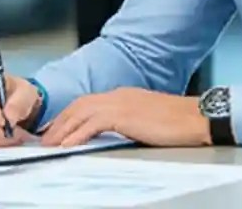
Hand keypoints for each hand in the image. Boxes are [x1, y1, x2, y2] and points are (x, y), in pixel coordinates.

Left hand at [40, 88, 209, 147]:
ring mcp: (120, 102)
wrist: (197, 117)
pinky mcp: (124, 114)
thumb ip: (128, 122)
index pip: (87, 104)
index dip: (69, 117)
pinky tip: (68, 146)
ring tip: (49, 145)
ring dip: (62, 130)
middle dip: (59, 123)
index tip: (56, 131)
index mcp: (122, 96)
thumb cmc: (178, 122)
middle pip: (78, 106)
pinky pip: (92, 124)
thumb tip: (114, 134)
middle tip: (44, 139)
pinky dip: (77, 135)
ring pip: (80, 113)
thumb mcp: (147, 120)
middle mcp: (118, 95)